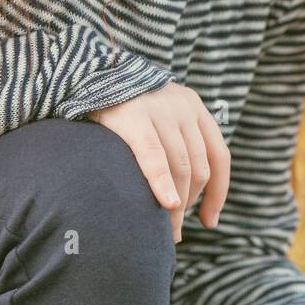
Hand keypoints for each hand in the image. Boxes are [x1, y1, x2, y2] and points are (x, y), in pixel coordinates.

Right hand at [85, 82, 230, 243]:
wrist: (85, 71)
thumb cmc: (121, 104)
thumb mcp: (157, 115)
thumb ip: (174, 142)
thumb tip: (182, 196)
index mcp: (194, 107)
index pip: (219, 156)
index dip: (218, 193)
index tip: (210, 222)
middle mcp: (183, 107)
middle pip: (199, 167)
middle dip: (191, 205)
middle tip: (174, 233)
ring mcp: (160, 110)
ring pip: (181, 167)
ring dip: (176, 206)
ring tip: (166, 232)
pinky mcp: (134, 116)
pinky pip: (154, 156)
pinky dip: (162, 183)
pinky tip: (167, 204)